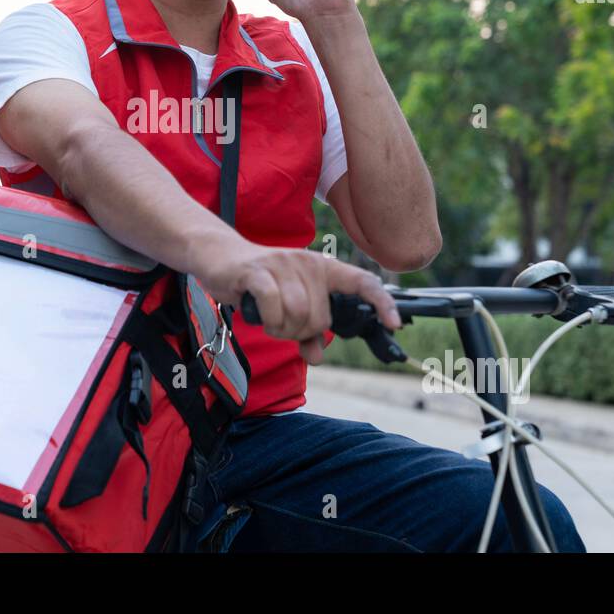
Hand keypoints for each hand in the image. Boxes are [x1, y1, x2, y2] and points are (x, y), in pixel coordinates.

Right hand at [194, 240, 402, 364]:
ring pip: (298, 314)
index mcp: (321, 268)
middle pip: (320, 317)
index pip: (361, 281)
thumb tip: (316, 356)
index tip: (394, 324)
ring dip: (280, 329)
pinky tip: (258, 316)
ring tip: (267, 319)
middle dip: (299, 332)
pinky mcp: (258, 271)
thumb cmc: (257, 283)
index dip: (381, 302)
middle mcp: (307, 262)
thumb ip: (304, 331)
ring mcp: (283, 265)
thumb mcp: (285, 306)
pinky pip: (275, 305)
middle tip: (280, 324)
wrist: (218, 257)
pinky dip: (268, 320)